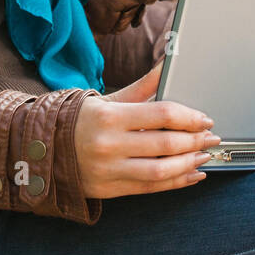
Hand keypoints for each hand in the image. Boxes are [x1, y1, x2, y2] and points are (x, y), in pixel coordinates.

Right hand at [74, 63, 219, 198]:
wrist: (43, 149)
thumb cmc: (80, 120)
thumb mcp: (108, 100)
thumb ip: (143, 87)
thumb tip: (168, 64)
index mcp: (110, 116)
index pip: (162, 115)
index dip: (189, 117)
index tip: (205, 119)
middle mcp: (109, 145)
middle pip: (165, 144)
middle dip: (195, 141)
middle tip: (211, 137)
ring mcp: (108, 170)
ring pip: (161, 171)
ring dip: (189, 164)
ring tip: (204, 156)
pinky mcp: (110, 190)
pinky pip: (150, 189)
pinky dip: (175, 183)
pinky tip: (191, 174)